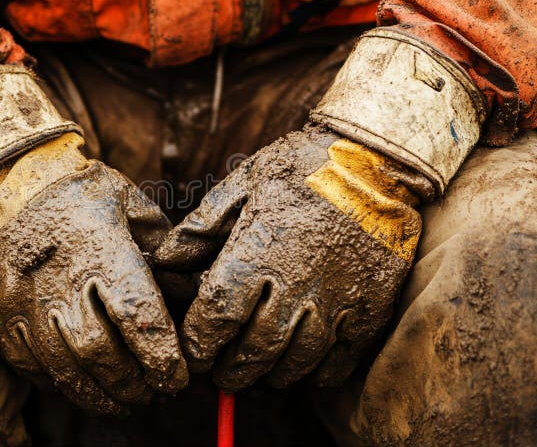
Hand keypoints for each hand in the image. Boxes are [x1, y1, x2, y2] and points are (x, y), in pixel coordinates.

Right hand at [0, 134, 187, 413]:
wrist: (8, 183)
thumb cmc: (81, 193)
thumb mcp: (131, 206)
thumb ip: (163, 252)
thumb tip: (189, 295)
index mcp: (102, 254)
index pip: (139, 320)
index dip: (162, 358)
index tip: (178, 376)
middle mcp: (61, 285)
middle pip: (103, 355)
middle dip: (135, 384)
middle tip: (154, 392)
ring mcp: (27, 307)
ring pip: (69, 370)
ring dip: (102, 395)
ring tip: (125, 401)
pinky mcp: (5, 320)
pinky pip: (36, 369)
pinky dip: (65, 384)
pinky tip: (86, 385)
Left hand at [154, 126, 424, 390]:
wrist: (373, 160)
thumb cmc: (298, 168)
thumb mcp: (240, 185)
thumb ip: (200, 229)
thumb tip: (162, 263)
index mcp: (255, 254)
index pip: (216, 318)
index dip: (199, 345)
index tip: (194, 353)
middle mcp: (293, 285)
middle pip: (254, 351)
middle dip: (231, 371)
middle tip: (221, 376)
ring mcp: (335, 301)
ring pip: (296, 362)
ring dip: (271, 375)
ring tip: (259, 374)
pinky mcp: (368, 309)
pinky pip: (340, 360)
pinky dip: (317, 373)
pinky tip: (305, 369)